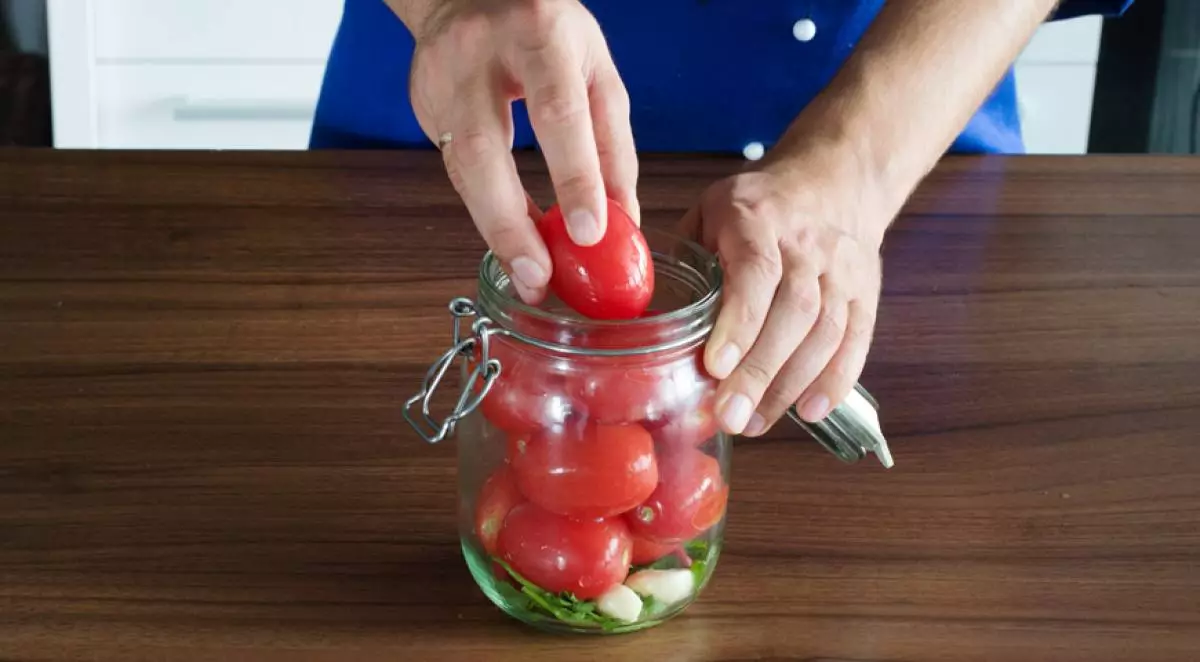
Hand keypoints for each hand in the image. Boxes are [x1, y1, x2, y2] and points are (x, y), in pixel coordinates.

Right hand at [405, 0, 638, 303]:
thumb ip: (611, 144)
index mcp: (539, 35)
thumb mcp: (596, 71)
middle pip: (483, 149)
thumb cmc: (546, 32)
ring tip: (530, 276)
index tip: (588, 234)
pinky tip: (510, 238)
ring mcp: (440, 80)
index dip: (573, 178)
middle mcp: (479, 54)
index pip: (557, 113)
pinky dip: (486, 209)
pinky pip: (456, 171)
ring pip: (461, 168)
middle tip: (539, 278)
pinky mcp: (423, 106)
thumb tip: (624, 220)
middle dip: (511, 224)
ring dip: (497, 229)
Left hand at [680, 155, 888, 436]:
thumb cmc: (757, 206)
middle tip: (731, 417)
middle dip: (760, 370)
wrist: (833, 182)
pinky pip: (856, 340)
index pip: (755, 272)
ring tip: (755, 422)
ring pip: (826, 331)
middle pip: (793, 311)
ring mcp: (841, 269)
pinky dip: (835, 380)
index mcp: (756, 219)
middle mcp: (806, 243)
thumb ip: (681, 259)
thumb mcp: (709, 211)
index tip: (716, 366)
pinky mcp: (865, 292)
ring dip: (790, 384)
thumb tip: (641, 314)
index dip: (739, 321)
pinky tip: (808, 411)